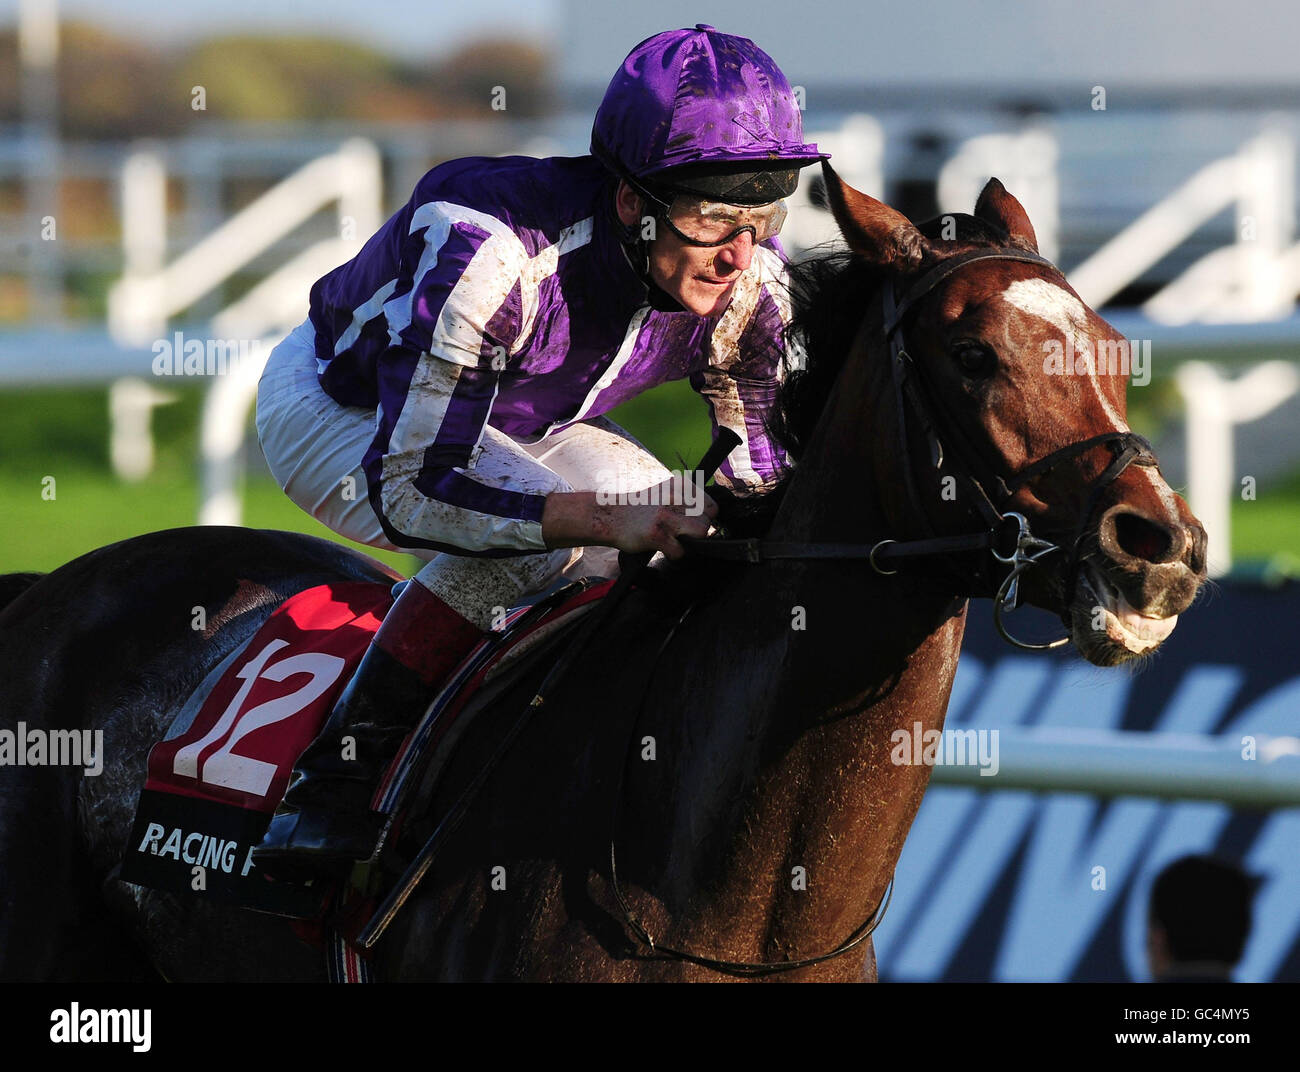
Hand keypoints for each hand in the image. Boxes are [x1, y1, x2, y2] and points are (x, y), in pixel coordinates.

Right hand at [542, 478, 718, 560]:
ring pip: (700, 533)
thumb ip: (686, 500)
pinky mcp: (656, 534)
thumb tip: (711, 516)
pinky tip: (663, 549)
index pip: (712, 506)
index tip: (693, 524)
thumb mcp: (664, 493)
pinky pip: (680, 551)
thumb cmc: (639, 509)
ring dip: (690, 543)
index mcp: (679, 485)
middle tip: (681, 535)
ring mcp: (665, 515)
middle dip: (698, 532)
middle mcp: (674, 497)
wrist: (609, 516)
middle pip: (708, 521)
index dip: (706, 518)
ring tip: (675, 541)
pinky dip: (675, 555)